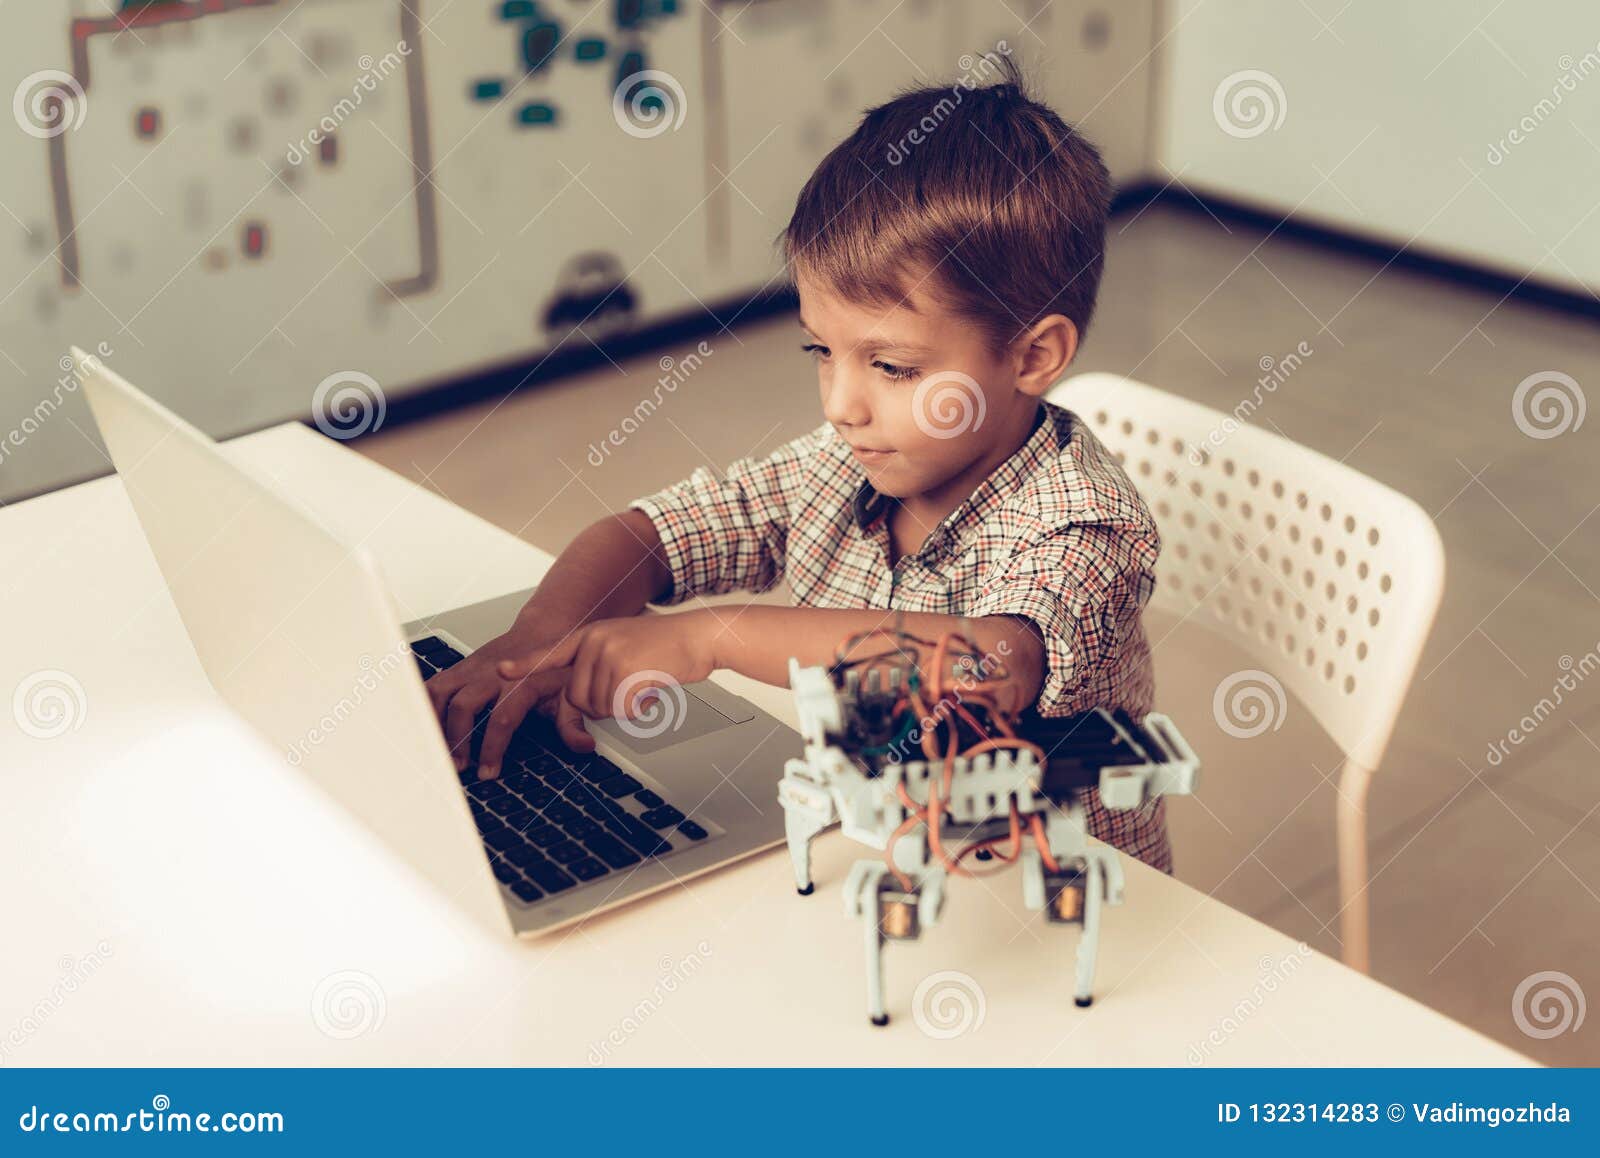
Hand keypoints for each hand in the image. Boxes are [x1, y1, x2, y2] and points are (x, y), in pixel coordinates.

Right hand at [425, 620, 591, 776]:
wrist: (545, 633)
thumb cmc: (554, 667)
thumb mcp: (568, 695)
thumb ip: (573, 723)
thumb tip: (585, 746)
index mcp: (520, 683)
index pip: (502, 719)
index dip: (492, 748)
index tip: (488, 772)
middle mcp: (492, 675)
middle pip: (464, 706)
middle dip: (458, 740)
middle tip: (459, 766)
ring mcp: (473, 669)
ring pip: (442, 693)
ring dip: (436, 724)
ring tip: (437, 751)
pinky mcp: (460, 667)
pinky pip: (433, 685)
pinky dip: (424, 706)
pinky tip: (423, 729)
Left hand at [497, 610, 716, 726]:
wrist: (701, 636)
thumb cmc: (668, 649)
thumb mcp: (625, 649)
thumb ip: (599, 670)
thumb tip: (581, 708)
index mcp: (591, 634)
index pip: (551, 651)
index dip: (525, 664)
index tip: (501, 671)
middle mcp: (594, 640)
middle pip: (577, 698)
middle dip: (603, 706)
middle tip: (631, 690)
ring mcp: (608, 652)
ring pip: (599, 707)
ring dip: (623, 708)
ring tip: (645, 684)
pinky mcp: (625, 667)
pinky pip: (621, 709)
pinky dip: (639, 708)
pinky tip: (653, 690)